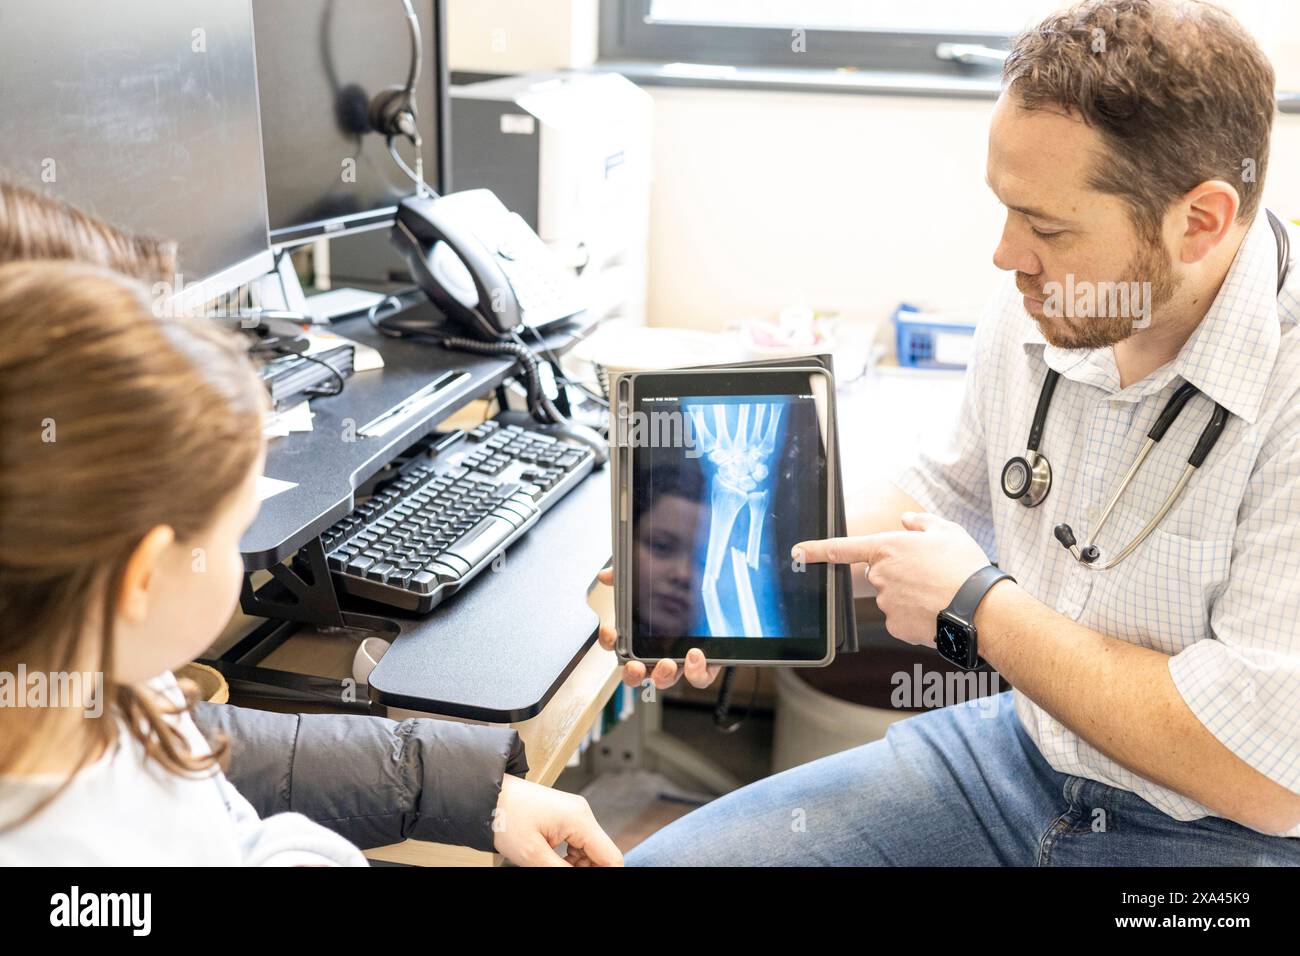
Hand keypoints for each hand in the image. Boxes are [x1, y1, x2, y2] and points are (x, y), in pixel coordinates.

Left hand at [492, 775, 622, 866]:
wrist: (489, 795)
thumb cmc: (506, 818)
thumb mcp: (533, 855)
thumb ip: (562, 872)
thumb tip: (580, 878)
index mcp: (580, 820)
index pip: (611, 857)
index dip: (605, 874)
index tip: (586, 882)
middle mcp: (582, 813)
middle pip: (601, 854)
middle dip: (586, 870)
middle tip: (560, 872)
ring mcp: (574, 813)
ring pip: (589, 850)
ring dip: (577, 866)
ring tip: (551, 866)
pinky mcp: (565, 816)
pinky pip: (578, 842)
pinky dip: (570, 857)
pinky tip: (553, 860)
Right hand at [594, 568, 721, 689]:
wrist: (714, 596)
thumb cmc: (677, 594)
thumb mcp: (651, 580)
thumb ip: (626, 578)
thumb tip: (606, 575)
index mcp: (639, 636)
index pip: (617, 645)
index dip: (610, 642)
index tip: (612, 633)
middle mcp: (656, 653)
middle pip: (636, 673)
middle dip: (633, 673)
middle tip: (636, 666)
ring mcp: (678, 660)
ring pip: (664, 679)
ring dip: (662, 675)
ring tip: (667, 663)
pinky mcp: (702, 664)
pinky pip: (697, 677)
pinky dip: (695, 671)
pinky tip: (695, 654)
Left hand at [794, 511, 989, 645]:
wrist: (981, 608)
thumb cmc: (966, 567)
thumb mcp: (948, 531)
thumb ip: (922, 523)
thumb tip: (907, 519)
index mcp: (888, 548)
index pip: (842, 548)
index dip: (816, 550)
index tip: (796, 552)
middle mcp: (881, 575)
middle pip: (881, 574)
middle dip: (899, 574)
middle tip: (930, 576)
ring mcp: (886, 603)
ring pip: (892, 597)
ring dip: (909, 596)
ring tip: (938, 594)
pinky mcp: (895, 626)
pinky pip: (900, 619)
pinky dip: (914, 616)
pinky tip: (934, 611)